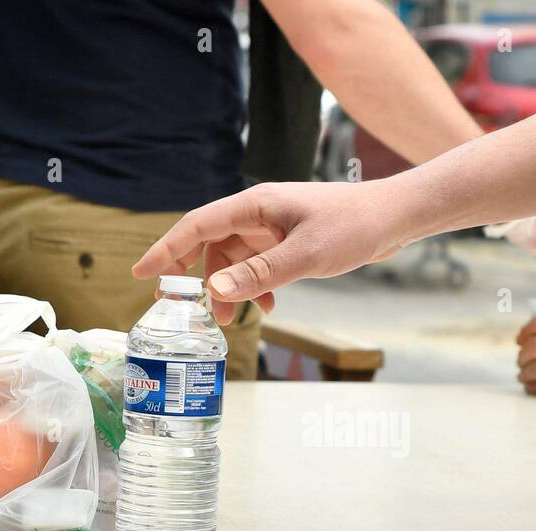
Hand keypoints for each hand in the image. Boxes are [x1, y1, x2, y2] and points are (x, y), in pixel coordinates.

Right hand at [132, 180, 410, 324]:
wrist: (394, 217)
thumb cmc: (354, 226)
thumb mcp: (305, 255)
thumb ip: (260, 273)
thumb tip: (216, 290)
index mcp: (256, 205)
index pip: (198, 226)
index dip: (167, 250)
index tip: (142, 273)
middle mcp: (259, 212)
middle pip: (211, 244)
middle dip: (196, 277)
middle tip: (183, 309)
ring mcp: (274, 226)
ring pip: (235, 258)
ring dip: (231, 288)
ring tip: (235, 320)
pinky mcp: (289, 239)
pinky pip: (258, 263)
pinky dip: (255, 285)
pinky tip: (268, 304)